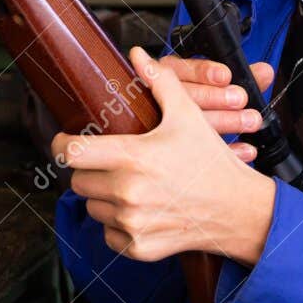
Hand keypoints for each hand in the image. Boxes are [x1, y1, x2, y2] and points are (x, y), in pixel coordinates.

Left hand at [51, 47, 277, 265]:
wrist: (241, 211)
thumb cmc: (213, 162)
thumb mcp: (188, 116)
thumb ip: (159, 82)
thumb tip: (137, 54)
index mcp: (133, 157)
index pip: (70, 152)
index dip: (61, 144)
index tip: (66, 141)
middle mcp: (127, 193)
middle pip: (78, 180)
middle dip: (90, 169)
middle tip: (111, 162)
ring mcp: (131, 223)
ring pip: (92, 207)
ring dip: (103, 196)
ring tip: (130, 185)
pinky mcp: (138, 248)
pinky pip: (108, 234)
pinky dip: (117, 224)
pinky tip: (140, 209)